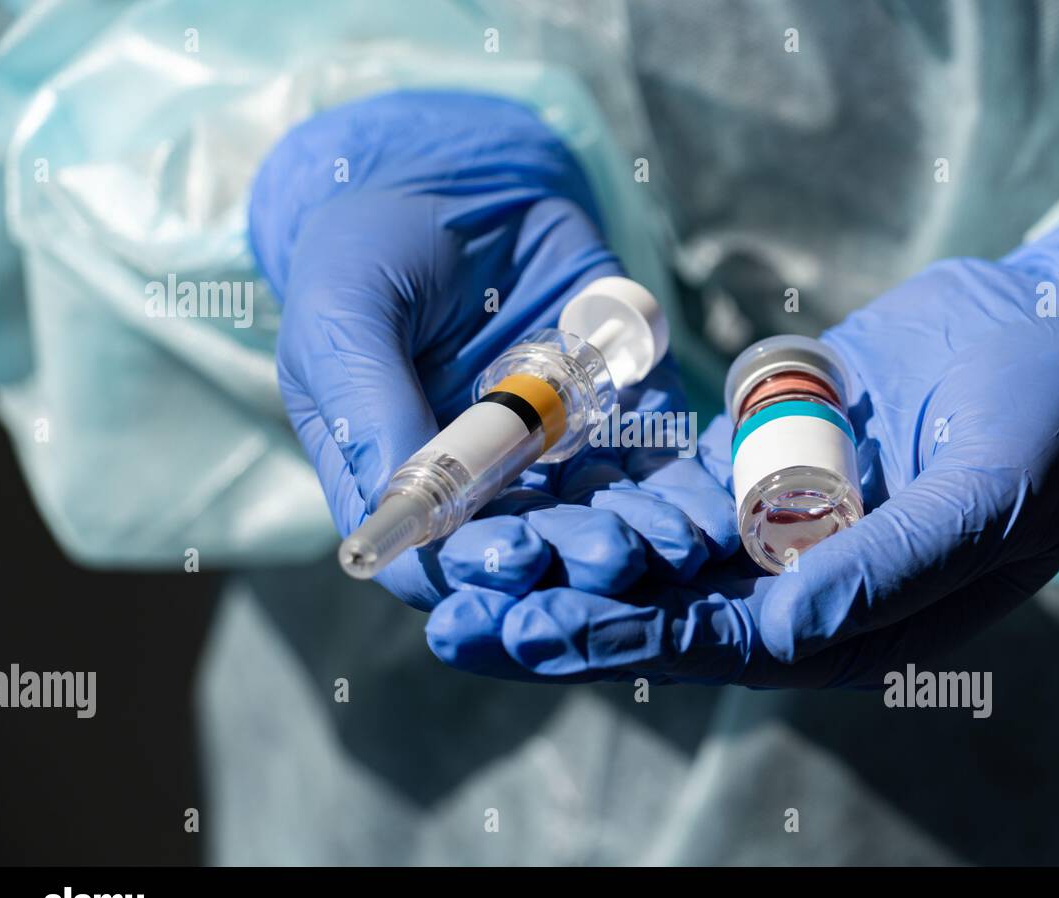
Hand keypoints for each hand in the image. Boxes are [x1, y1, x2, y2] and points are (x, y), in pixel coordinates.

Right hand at [250, 90, 734, 609]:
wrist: (462, 169)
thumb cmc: (375, 238)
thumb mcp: (348, 310)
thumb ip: (370, 403)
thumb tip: (400, 500)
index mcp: (395, 468)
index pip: (430, 551)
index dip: (469, 566)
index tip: (511, 558)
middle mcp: (475, 474)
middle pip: (526, 541)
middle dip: (571, 555)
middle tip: (612, 555)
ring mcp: (548, 443)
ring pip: (596, 509)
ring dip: (637, 530)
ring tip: (674, 539)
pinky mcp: (612, 405)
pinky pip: (652, 452)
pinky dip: (681, 480)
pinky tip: (709, 497)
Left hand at [428, 206, 1058, 685]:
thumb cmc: (1052, 427)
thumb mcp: (990, 500)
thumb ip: (889, 570)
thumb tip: (785, 630)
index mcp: (853, 617)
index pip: (718, 643)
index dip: (622, 637)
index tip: (525, 628)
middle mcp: (798, 585)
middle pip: (658, 611)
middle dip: (558, 614)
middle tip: (453, 617)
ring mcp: (773, 525)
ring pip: (646, 553)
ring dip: (557, 555)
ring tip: (461, 558)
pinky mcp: (757, 464)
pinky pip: (663, 484)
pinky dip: (597, 492)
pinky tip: (523, 494)